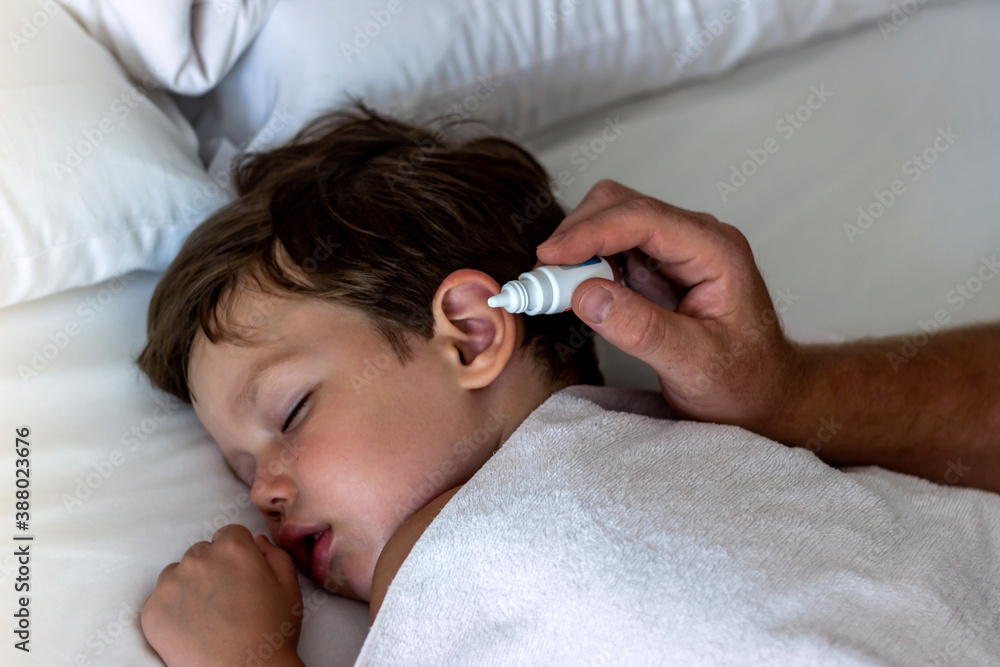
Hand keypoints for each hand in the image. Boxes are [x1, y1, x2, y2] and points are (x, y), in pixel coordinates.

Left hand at [141, 524, 304, 666]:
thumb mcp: (290, 587)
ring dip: (189, 586)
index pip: (228, 534)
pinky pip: (159, 599)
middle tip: (225, 599)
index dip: (237, 554)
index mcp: (234, 548)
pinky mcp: (152, 610)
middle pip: (201, 552)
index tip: (240, 576)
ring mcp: (171, 584)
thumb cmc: (272, 632)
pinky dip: (171, 610)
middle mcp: (199, 559)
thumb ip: (275, 554)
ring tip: (206, 615)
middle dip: (212, 569)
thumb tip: (255, 541)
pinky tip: (191, 628)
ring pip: (177, 573)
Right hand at [536, 179, 807, 431]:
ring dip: (575, 248)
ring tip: (552, 291)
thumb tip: (585, 294)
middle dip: (576, 235)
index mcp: (716, 251)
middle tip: (543, 281)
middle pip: (620, 205)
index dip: (591, 232)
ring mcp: (673, 250)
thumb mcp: (695, 365)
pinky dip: (580, 264)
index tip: (550, 257)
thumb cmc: (743, 382)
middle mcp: (694, 239)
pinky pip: (608, 249)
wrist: (761, 395)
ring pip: (609, 221)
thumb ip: (642, 330)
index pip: (644, 218)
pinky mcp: (654, 267)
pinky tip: (570, 293)